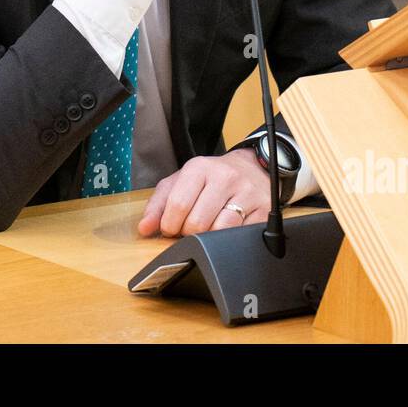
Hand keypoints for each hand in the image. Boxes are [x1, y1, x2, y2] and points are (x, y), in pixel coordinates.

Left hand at [137, 149, 270, 237]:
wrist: (252, 167)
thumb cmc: (211, 178)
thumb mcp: (181, 182)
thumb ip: (158, 203)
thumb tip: (144, 229)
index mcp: (199, 168)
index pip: (178, 205)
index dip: (169, 225)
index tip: (170, 228)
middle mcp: (224, 177)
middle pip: (197, 223)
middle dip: (188, 233)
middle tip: (191, 229)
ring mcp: (246, 193)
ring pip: (219, 231)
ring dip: (208, 238)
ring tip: (207, 229)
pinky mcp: (263, 209)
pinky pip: (240, 235)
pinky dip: (228, 239)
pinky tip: (225, 230)